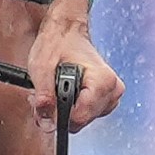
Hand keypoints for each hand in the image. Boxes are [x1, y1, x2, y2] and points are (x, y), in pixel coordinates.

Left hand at [27, 0, 122, 137]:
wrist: (67, 31)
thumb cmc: (57, 43)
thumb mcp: (42, 69)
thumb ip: (44, 98)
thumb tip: (47, 123)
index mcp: (102, 81)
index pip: (80, 118)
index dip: (58, 115)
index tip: (48, 102)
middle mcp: (112, 89)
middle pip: (82, 121)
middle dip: (60, 112)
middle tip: (50, 92)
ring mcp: (112, 94)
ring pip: (83, 120)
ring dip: (66, 110)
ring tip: (57, 89)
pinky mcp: (107, 97)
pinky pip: (88, 114)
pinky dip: (74, 107)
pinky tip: (67, 93)